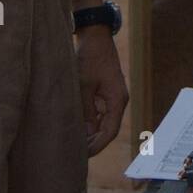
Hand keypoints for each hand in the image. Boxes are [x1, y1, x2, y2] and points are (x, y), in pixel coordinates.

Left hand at [74, 25, 127, 155]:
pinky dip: (90, 123)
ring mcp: (112, 97)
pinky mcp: (106, 93)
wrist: (95, 37)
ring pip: (104, 122)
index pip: (110, 131)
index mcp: (117, 100)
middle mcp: (118, 101)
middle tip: (75, 154)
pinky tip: (77, 128)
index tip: (84, 156)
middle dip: (94, 142)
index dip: (98, 145)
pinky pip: (100, 113)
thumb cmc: (89, 58)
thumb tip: (85, 131)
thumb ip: (85, 110)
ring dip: (91, 133)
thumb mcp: (83, 85)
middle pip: (108, 129)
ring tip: (74, 144)